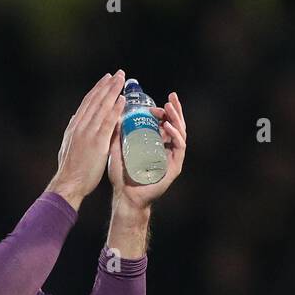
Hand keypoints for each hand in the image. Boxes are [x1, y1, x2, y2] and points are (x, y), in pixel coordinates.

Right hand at [47, 70, 126, 208]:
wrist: (68, 183)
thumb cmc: (70, 169)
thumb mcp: (68, 146)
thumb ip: (73, 131)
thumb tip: (75, 119)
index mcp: (74, 126)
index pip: (87, 103)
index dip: (98, 89)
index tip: (106, 79)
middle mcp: (80, 126)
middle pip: (95, 100)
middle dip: (107, 85)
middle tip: (118, 74)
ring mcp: (88, 133)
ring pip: (102, 107)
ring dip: (113, 91)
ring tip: (122, 80)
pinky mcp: (97, 142)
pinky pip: (108, 122)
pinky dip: (115, 109)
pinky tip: (122, 99)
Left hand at [110, 90, 185, 207]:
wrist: (125, 197)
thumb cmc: (122, 176)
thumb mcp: (117, 150)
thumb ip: (117, 135)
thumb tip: (115, 115)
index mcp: (155, 145)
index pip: (163, 124)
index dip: (162, 112)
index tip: (155, 103)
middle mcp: (166, 150)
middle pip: (175, 126)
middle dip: (175, 111)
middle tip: (171, 97)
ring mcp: (171, 158)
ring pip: (180, 134)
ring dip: (176, 119)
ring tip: (169, 108)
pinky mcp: (174, 167)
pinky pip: (179, 148)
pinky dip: (175, 135)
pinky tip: (168, 127)